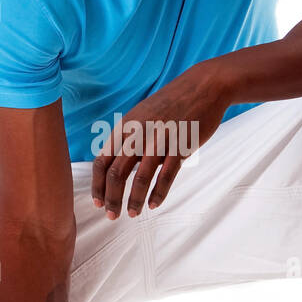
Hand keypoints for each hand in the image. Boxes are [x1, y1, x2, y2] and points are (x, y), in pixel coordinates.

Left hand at [91, 62, 228, 218]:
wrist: (204, 86)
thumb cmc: (172, 103)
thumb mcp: (142, 115)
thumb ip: (130, 138)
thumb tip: (120, 163)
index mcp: (126, 127)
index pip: (102, 161)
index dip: (97, 185)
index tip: (98, 202)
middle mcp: (139, 135)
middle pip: (116, 173)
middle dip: (111, 198)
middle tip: (111, 216)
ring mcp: (160, 140)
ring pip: (140, 178)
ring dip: (134, 200)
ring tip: (133, 214)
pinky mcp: (180, 146)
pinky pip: (166, 176)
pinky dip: (158, 194)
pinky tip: (153, 205)